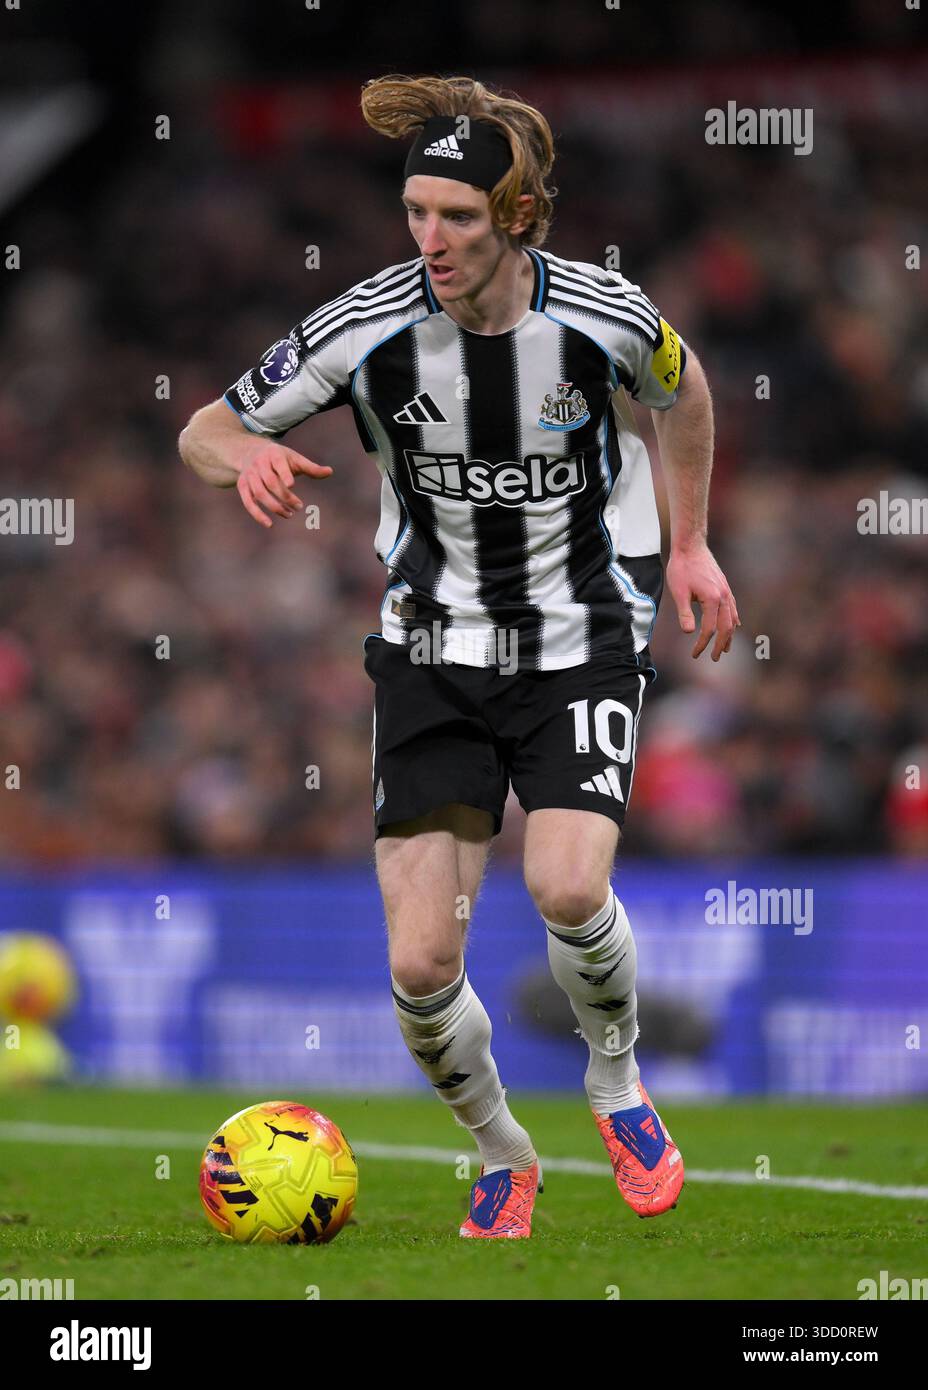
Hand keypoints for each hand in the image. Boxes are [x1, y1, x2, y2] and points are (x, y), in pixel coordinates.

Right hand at [236, 444, 332, 527]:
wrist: (251, 452)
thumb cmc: (279, 458)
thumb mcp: (294, 459)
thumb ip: (311, 467)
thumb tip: (330, 472)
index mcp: (273, 454)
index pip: (278, 464)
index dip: (284, 474)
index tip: (292, 485)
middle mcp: (259, 464)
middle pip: (270, 482)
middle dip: (285, 496)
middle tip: (299, 506)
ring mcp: (249, 475)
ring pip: (259, 493)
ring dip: (274, 506)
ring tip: (289, 514)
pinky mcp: (242, 486)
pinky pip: (248, 502)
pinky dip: (257, 514)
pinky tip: (269, 524)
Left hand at [666, 542, 739, 660]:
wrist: (691, 546)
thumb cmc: (682, 568)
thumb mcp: (679, 592)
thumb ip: (684, 613)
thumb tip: (689, 632)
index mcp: (712, 599)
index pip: (709, 629)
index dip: (702, 644)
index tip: (695, 654)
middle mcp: (724, 596)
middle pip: (727, 627)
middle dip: (720, 645)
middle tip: (714, 658)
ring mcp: (726, 591)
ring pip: (733, 619)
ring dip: (730, 635)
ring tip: (725, 648)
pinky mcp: (725, 587)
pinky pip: (733, 608)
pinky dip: (734, 620)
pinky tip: (734, 626)